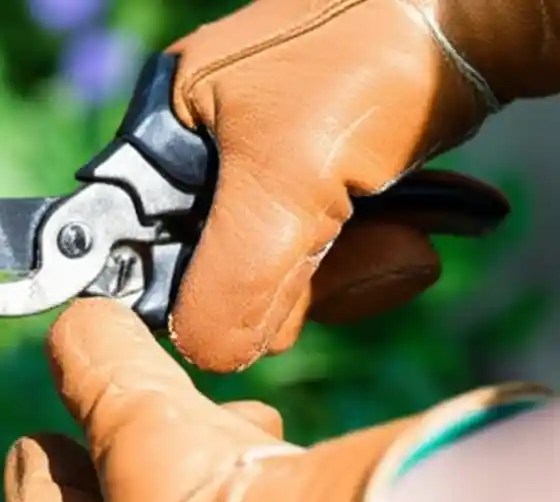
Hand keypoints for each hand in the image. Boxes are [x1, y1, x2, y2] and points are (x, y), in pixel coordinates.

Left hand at [3, 298, 545, 501]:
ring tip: (235, 421)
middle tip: (139, 411)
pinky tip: (278, 455)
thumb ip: (100, 368)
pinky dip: (254, 501)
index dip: (37, 477)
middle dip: (130, 460)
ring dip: (203, 473)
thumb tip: (80, 324)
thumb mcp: (141, 423)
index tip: (40, 434)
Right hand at [160, 0, 555, 371]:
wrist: (480, 24)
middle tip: (348, 246)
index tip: (249, 300)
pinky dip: (369, 263)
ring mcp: (265, 171)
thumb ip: (232, 276)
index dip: (186, 290)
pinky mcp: (321, 185)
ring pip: (277, 279)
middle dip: (294, 283)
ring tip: (402, 240)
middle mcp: (204, 153)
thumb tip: (205, 352)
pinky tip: (411, 234)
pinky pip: (323, 262)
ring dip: (347, 278)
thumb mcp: (289, 178)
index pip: (137, 246)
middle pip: (215, 275)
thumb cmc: (372, 64)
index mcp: (166, 131)